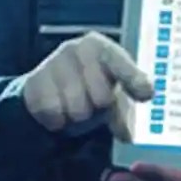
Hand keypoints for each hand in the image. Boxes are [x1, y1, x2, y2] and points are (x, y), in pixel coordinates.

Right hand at [22, 31, 153, 139]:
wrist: (45, 81)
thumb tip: (127, 134)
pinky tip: (57, 108)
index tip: (147, 94)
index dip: (134, 79)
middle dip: (98, 108)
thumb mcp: (109, 92)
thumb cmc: (88, 84)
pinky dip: (58, 120)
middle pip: (101, 98)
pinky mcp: (34, 82)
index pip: (121, 64)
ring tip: (74, 104)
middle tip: (92, 102)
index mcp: (100, 46)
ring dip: (78, 117)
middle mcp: (76, 48)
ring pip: (77, 110)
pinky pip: (55, 115)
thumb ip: (121, 112)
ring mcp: (53, 63)